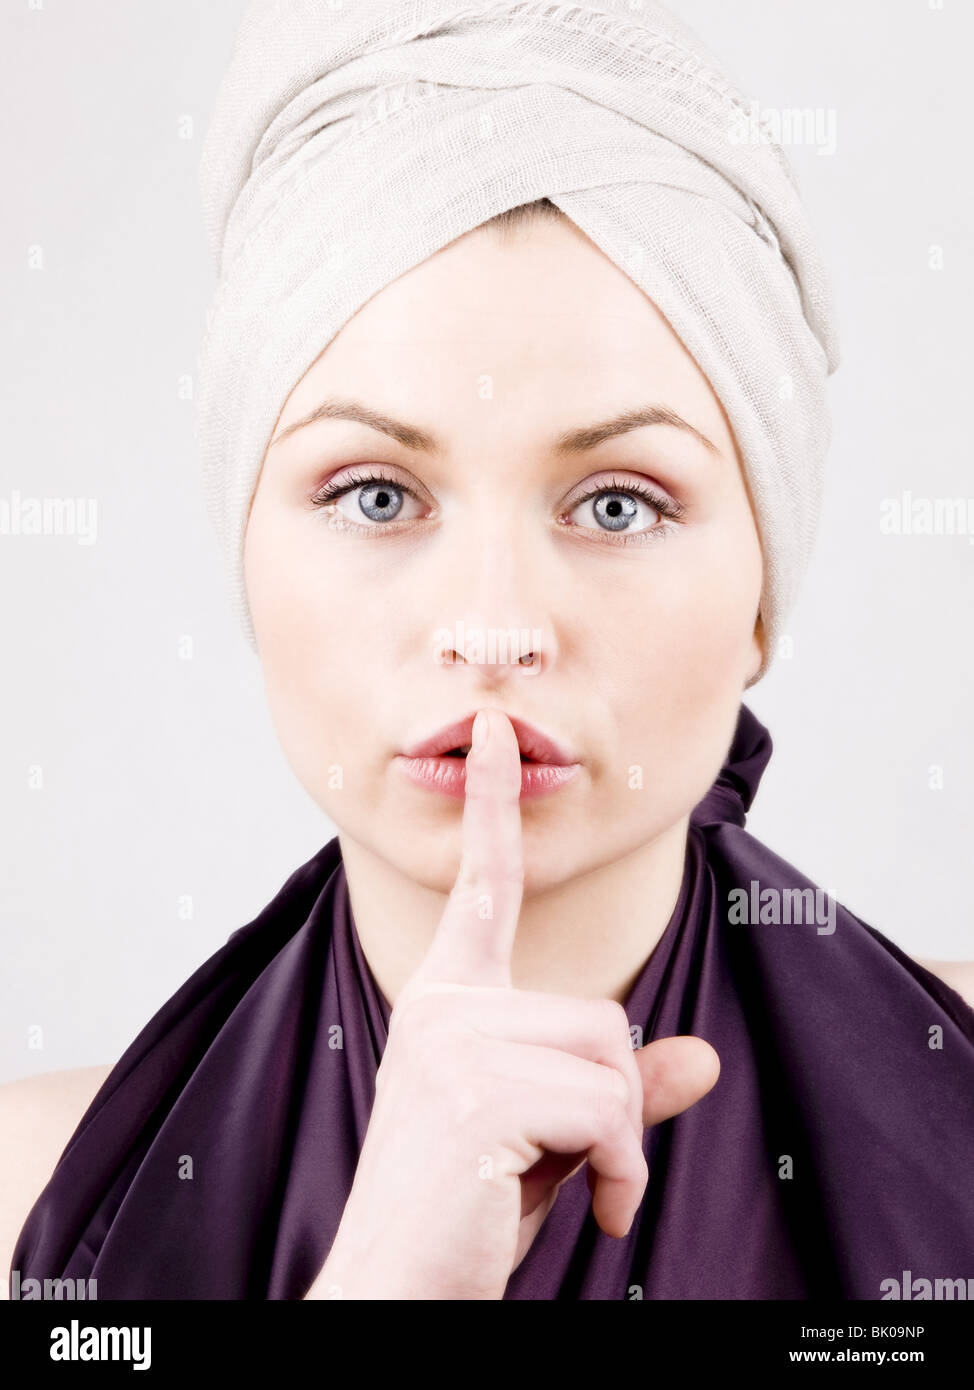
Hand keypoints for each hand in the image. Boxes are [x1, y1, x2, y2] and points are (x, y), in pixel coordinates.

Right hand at [306, 708, 718, 1298]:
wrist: (396, 1289)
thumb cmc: (464, 1211)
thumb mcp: (555, 1138)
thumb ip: (620, 1089)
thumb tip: (702, 1059)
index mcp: (449, 999)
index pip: (484, 886)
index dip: (491, 805)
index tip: (493, 732)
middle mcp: (444, 1004)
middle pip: (602, 1013)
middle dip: (616, 1104)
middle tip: (583, 1169)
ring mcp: (454, 1039)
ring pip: (612, 1058)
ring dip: (620, 1143)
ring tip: (583, 1191)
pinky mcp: (475, 1088)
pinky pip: (610, 1107)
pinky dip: (623, 1171)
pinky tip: (593, 1209)